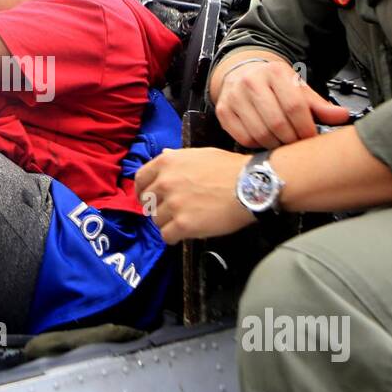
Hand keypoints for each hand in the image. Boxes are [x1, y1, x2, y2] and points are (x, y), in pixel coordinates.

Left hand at [134, 147, 255, 243]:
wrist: (250, 185)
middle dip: (157, 208)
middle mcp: (165, 182)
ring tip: (184, 221)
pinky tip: (184, 234)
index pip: (140, 179)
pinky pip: (166, 236)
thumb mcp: (200, 154)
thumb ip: (177, 157)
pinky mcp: (183, 224)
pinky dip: (173, 237)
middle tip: (171, 212)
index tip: (147, 198)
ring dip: (167, 223)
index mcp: (167, 163)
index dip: (142, 191)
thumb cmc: (229, 168)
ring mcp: (173, 204)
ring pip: (156, 220)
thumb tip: (163, 154)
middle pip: (148, 202)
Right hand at [211, 56, 349, 147]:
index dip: (306, 127)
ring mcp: (234, 96)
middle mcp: (251, 82)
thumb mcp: (297, 87)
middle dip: (291, 139)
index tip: (310, 137)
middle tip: (298, 144)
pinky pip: (243, 137)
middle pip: (277, 122)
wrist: (241, 72)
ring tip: (283, 143)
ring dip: (275, 145)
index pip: (295, 106)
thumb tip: (341, 116)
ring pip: (259, 133)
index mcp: (275, 72)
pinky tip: (265, 140)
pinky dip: (257, 145)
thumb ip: (318, 104)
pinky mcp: (223, 110)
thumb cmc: (272, 83)